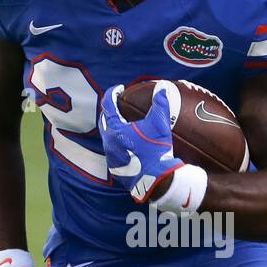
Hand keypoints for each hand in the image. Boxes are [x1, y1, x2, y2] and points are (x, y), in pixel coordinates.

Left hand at [98, 82, 182, 202]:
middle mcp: (108, 142)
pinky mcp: (114, 167)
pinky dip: (116, 142)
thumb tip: (162, 87)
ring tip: (123, 123)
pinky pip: (111, 150)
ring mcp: (110, 156)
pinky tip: (127, 143)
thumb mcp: (160, 125)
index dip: (113, 93)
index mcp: (116, 129)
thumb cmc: (157, 151)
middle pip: (104, 119)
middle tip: (119, 104)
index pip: (108, 104)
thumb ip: (160, 104)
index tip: (120, 89)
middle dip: (110, 109)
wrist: (156, 179)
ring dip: (112, 127)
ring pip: (106, 136)